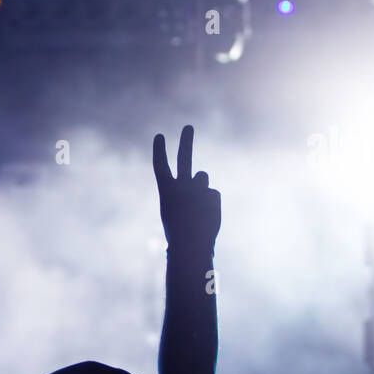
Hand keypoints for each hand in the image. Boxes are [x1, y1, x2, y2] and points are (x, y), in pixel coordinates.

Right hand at [153, 125, 220, 248]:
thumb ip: (184, 191)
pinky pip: (213, 194)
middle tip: (188, 127)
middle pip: (184, 158)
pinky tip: (207, 216)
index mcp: (166, 191)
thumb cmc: (178, 233)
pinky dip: (211, 204)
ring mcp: (198, 189)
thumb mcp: (174, 212)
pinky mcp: (213, 194)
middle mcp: (181, 186)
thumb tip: (201, 176)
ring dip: (201, 186)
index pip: (160, 165)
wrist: (192, 247)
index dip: (159, 150)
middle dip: (186, 141)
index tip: (160, 135)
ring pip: (202, 177)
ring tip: (197, 206)